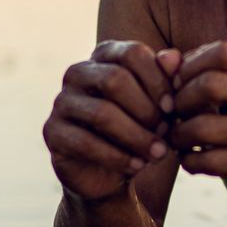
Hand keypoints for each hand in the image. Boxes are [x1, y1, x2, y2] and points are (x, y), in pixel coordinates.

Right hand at [44, 41, 179, 201]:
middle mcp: (78, 72)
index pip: (132, 54)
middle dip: (146, 110)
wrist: (111, 172)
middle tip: (166, 132)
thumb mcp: (159, 106)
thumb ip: (167, 80)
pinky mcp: (52, 131)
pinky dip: (117, 157)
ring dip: (136, 136)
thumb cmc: (140, 129)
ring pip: (102, 113)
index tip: (173, 108)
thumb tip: (174, 57)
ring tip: (158, 154)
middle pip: (115, 79)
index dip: (157, 80)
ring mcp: (61, 101)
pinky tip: (137, 166)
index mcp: (104, 56)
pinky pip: (86, 143)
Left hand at [170, 41, 226, 207]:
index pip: (223, 52)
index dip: (191, 66)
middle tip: (172, 113)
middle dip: (180, 100)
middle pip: (211, 85)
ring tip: (176, 137)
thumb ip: (203, 70)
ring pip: (204, 127)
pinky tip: (190, 159)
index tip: (177, 83)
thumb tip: (164, 59)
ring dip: (179, 134)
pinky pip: (211, 161)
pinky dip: (190, 160)